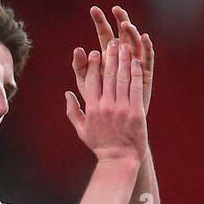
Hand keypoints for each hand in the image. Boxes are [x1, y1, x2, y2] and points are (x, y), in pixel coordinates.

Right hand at [64, 35, 147, 164]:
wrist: (119, 161)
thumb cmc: (100, 146)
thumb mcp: (82, 131)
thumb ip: (73, 111)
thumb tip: (67, 94)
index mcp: (92, 109)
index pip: (92, 80)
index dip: (94, 64)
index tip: (96, 53)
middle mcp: (106, 106)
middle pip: (108, 74)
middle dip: (110, 56)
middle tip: (112, 43)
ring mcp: (122, 109)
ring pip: (122, 77)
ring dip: (123, 59)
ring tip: (125, 46)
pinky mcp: (136, 112)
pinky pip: (135, 87)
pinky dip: (135, 72)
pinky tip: (136, 62)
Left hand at [87, 5, 153, 115]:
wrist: (114, 126)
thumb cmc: (98, 108)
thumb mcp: (86, 86)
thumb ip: (80, 69)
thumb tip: (77, 49)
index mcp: (107, 57)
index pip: (103, 34)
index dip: (99, 21)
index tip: (93, 9)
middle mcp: (122, 57)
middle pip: (122, 33)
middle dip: (119, 19)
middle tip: (115, 8)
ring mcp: (135, 64)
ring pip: (135, 43)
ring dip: (132, 31)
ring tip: (126, 23)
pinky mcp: (145, 75)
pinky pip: (147, 58)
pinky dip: (147, 47)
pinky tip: (144, 37)